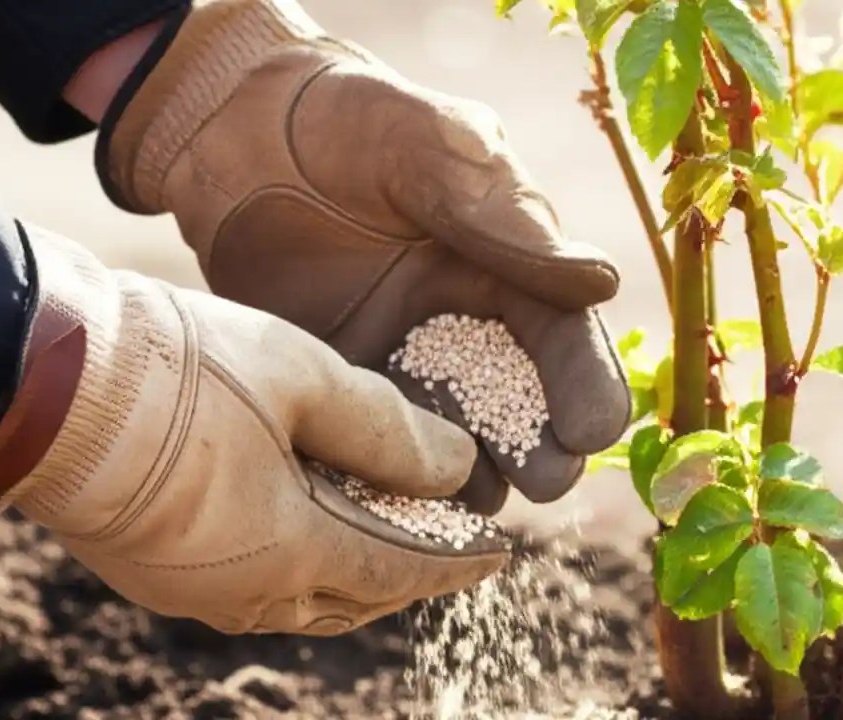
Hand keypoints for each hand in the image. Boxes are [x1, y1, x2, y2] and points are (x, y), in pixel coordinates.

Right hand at [0, 224, 505, 635]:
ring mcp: (188, 590)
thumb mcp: (305, 381)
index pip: (399, 573)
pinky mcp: (150, 571)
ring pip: (296, 600)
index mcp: (289, 554)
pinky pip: (246, 588)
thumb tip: (457, 468)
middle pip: (351, 598)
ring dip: (348, 573)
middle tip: (445, 545)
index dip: (456, 562)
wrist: (40, 378)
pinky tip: (300, 523)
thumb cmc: (177, 372)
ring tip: (381, 535)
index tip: (499, 554)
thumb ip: (390, 430)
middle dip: (406, 575)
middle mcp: (241, 593)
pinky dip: (294, 563)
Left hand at [98, 0, 630, 512]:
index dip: (586, 385)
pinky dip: (379, 477)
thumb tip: (601, 282)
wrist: (241, 131)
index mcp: (510, 269)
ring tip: (469, 511)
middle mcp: (465, 327)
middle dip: (539, 448)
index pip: (564, 338)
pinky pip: (367, 442)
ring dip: (463, 477)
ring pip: (446, 439)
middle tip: (546, 485)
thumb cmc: (354, 122)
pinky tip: (386, 507)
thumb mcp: (435, 152)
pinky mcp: (337, 385)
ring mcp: (401, 362)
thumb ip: (505, 218)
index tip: (596, 431)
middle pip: (516, 405)